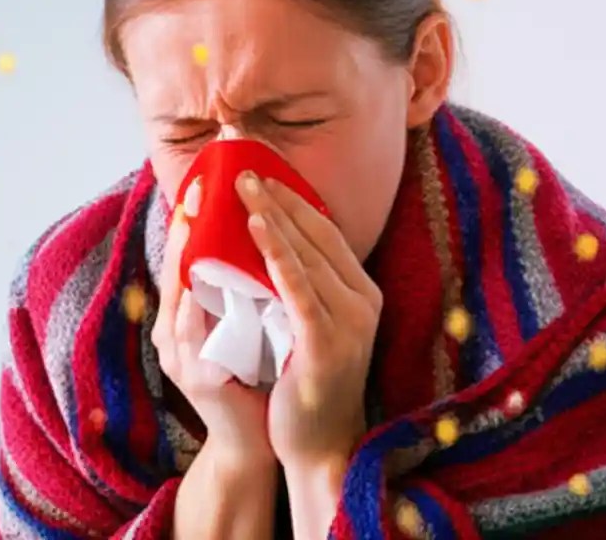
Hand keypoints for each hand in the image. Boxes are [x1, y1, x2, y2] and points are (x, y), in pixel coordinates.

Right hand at [152, 197, 273, 465]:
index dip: (190, 223)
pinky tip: (200, 284)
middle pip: (173, 273)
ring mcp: (180, 358)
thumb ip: (238, 288)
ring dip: (184, 261)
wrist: (258, 442)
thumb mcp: (244, 324)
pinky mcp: (197, 380)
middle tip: (194, 191)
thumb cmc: (256, 379)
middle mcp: (173, 334)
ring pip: (177, 300)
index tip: (201, 183)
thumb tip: (255, 236)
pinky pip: (192, 339)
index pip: (185, 261)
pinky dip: (195, 309)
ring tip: (194, 224)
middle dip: (182, 231)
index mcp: (185, 317)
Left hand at [235, 172, 381, 469]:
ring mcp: (349, 323)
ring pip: (305, 255)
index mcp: (360, 292)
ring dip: (272, 215)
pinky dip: (277, 254)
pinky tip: (255, 228)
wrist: (316, 443)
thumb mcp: (305, 323)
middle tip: (242, 163)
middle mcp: (363, 301)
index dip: (292, 197)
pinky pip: (298, 289)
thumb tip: (264, 237)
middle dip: (277, 195)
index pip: (323, 231)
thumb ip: (298, 285)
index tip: (259, 167)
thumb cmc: (302, 381)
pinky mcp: (326, 344)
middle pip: (315, 234)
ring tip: (242, 183)